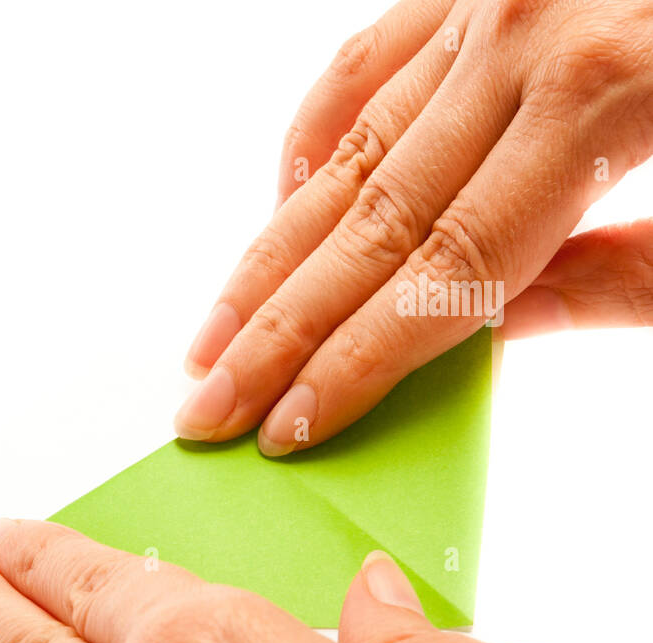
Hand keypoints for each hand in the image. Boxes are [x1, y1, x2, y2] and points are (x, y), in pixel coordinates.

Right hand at [177, 0, 652, 453]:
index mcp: (608, 95)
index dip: (357, 362)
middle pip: (370, 224)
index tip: (287, 427)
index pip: (444, 272)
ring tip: (211, 335)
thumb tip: (492, 332)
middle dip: (277, 331)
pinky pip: (366, 57)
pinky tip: (279, 203)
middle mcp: (526, 39)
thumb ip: (630, 275)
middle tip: (203, 406)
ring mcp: (489, 1)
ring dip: (269, 254)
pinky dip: (315, 131)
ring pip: (349, 150)